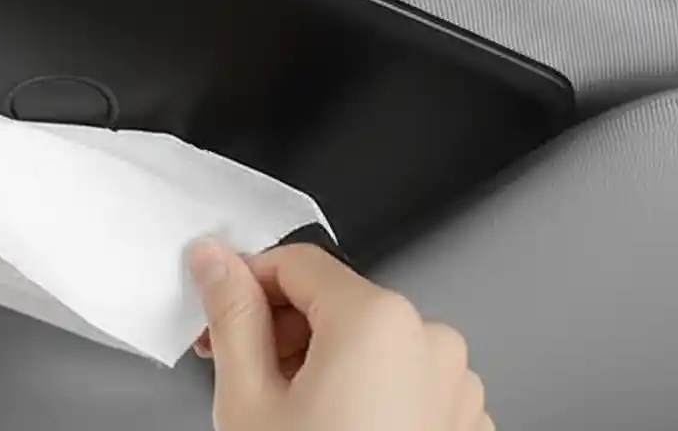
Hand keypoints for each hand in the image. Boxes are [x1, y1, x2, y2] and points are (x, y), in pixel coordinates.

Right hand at [188, 240, 492, 430]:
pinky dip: (362, 395)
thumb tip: (215, 263)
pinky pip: (402, 383)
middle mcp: (430, 343)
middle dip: (279, 331)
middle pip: (335, 304)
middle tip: (235, 369)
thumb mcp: (248, 397)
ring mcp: (456, 387)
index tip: (218, 306)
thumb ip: (232, 313)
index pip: (296, 263)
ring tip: (284, 415)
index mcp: (379, 321)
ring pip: (369, 346)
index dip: (245, 282)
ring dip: (319, 365)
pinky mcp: (462, 423)